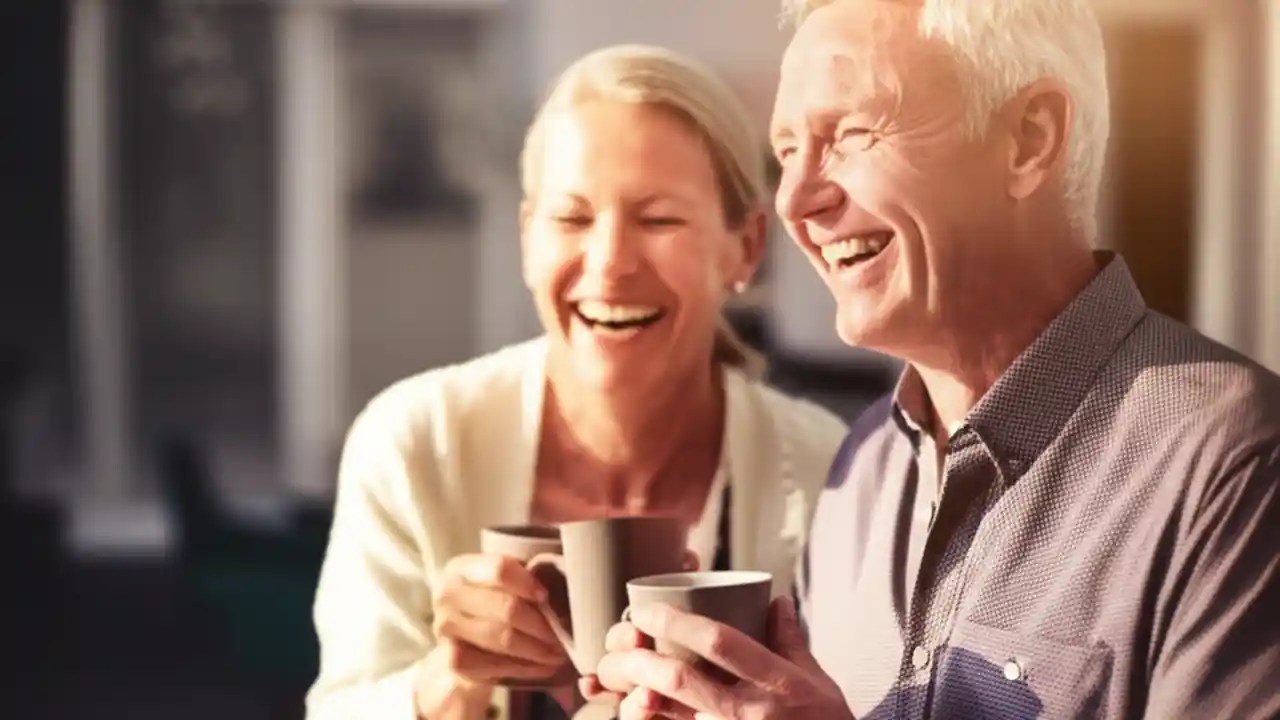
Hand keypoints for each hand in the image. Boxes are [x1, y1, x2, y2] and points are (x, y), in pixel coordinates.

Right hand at [429, 553, 567, 684]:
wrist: (461, 639)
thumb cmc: (491, 602)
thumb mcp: (503, 583)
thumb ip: (524, 579)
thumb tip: (559, 595)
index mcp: (462, 567)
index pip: (500, 570)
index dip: (529, 583)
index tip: (547, 597)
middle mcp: (448, 595)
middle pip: (507, 608)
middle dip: (542, 624)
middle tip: (564, 634)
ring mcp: (446, 629)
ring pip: (504, 638)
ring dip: (538, 648)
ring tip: (559, 652)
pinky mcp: (455, 660)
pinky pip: (498, 665)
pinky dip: (526, 667)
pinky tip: (542, 666)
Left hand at [591, 597, 852, 719]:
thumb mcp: (817, 679)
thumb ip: (791, 639)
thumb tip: (776, 600)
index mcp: (775, 680)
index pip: (719, 642)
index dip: (677, 622)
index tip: (647, 609)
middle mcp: (750, 711)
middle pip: (681, 679)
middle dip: (641, 659)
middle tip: (619, 645)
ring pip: (671, 716)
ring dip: (635, 697)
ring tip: (611, 680)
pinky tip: (637, 710)